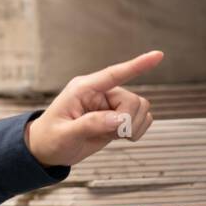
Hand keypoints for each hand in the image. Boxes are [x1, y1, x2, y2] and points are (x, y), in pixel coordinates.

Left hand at [25, 50, 163, 167]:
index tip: (158, 55)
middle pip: (133, 100)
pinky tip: (117, 136)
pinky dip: (136, 130)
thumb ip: (90, 124)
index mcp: (83, 89)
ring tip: (110, 135)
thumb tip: (119, 119)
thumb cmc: (50, 138)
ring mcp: (110, 104)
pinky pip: (142, 118)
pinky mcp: (117, 116)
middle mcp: (99, 93)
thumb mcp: (65, 133)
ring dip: (132, 127)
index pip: (114, 74)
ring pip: (141, 108)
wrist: (47, 150)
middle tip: (111, 134)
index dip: (137, 65)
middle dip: (127, 121)